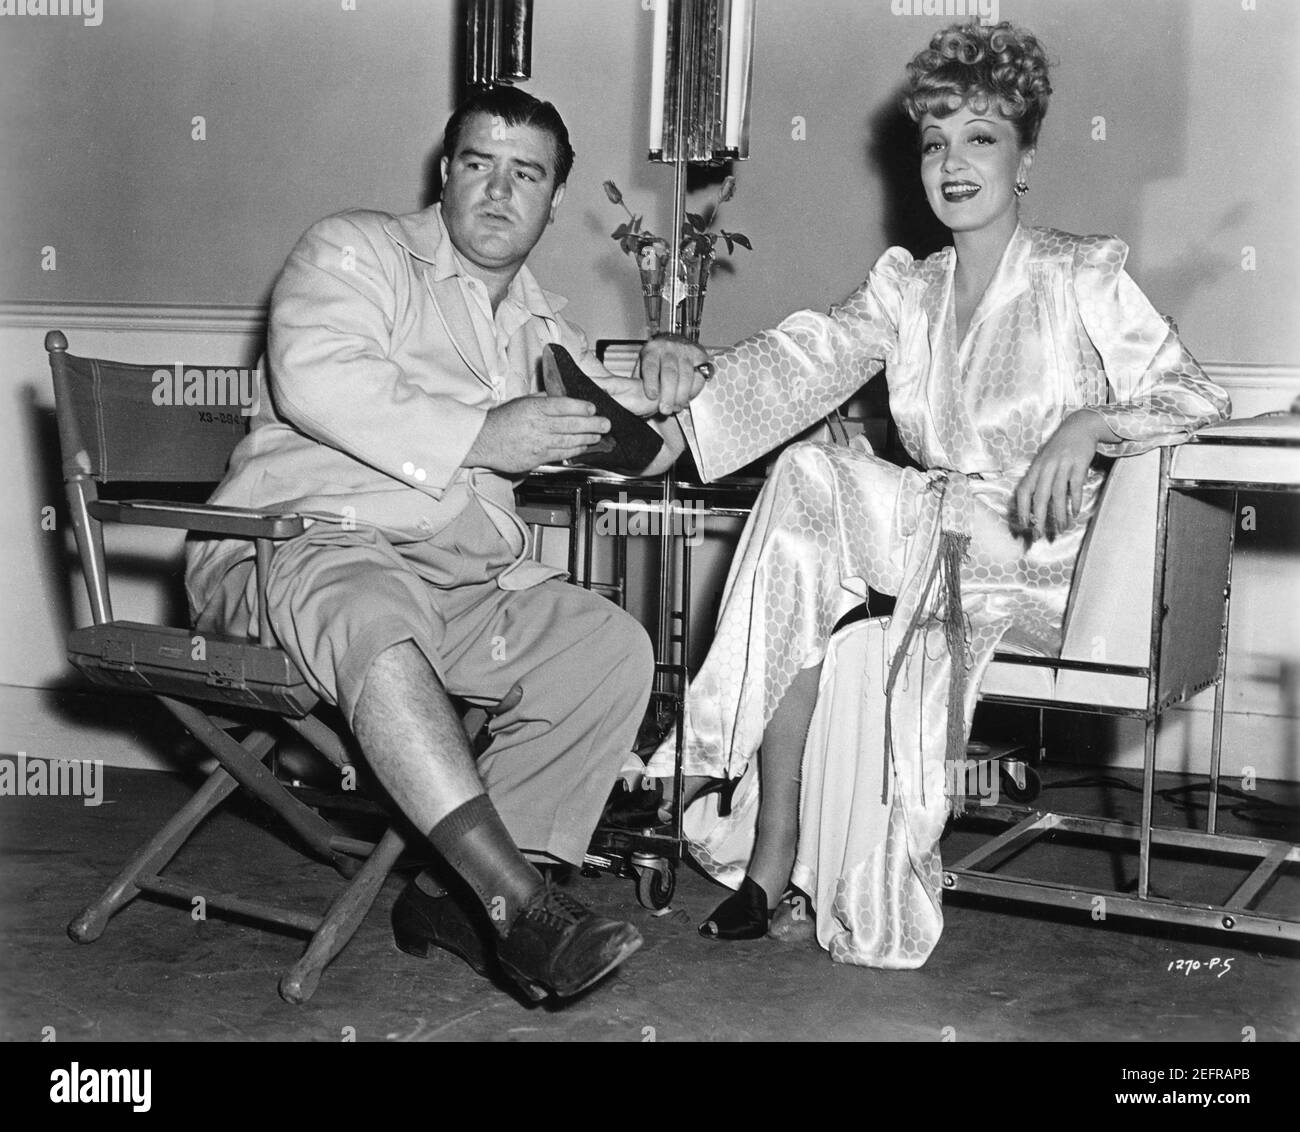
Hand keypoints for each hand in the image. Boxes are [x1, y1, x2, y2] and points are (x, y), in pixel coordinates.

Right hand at [462, 394, 608, 472]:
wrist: (483, 440)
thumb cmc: (501, 420)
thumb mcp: (521, 401)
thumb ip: (543, 399)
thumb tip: (562, 395)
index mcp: (534, 408)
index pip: (563, 405)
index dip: (581, 407)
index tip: (593, 408)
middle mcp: (537, 426)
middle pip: (571, 424)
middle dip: (592, 424)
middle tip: (605, 424)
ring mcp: (537, 443)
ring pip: (568, 441)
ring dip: (586, 439)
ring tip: (598, 436)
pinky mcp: (536, 458)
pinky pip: (560, 454)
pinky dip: (574, 451)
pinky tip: (583, 447)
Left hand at [634, 334, 712, 414]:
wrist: (675, 341)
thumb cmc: (657, 358)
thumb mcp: (643, 364)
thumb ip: (640, 380)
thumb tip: (634, 400)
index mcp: (651, 350)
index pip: (651, 366)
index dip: (651, 382)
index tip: (652, 397)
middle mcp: (668, 348)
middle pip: (670, 373)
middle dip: (668, 394)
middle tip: (665, 409)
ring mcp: (685, 351)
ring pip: (686, 375)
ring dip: (682, 395)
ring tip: (677, 407)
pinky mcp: (699, 355)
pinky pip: (699, 375)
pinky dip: (694, 389)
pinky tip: (688, 398)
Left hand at [1012, 410, 1109, 537]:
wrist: (1079, 426)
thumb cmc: (1059, 448)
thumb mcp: (1044, 461)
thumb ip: (1038, 480)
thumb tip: (1032, 505)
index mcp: (1035, 468)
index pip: (1023, 491)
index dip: (1021, 509)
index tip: (1024, 525)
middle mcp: (1046, 467)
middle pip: (1040, 497)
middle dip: (1039, 519)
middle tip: (1039, 535)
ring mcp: (1063, 465)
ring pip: (1058, 494)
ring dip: (1060, 514)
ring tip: (1062, 528)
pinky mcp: (1079, 463)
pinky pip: (1076, 486)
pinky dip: (1075, 501)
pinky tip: (1075, 513)